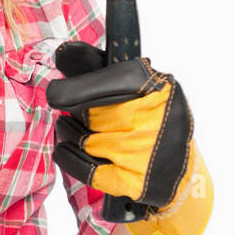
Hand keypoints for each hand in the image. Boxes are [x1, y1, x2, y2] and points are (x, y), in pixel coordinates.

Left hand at [46, 40, 212, 234]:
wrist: (179, 169)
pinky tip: (64, 148)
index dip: (73, 88)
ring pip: (85, 139)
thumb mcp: (144, 87)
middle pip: (90, 111)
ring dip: (69, 132)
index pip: (104, 82)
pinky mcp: (132, 180)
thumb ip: (104, 71)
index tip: (55, 92)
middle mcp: (151, 119)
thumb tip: (62, 54)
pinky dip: (69, 157)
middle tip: (66, 108)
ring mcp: (142, 152)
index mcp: (156, 87)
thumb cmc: (153, 119)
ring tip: (66, 126)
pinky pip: (86, 167)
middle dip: (73, 110)